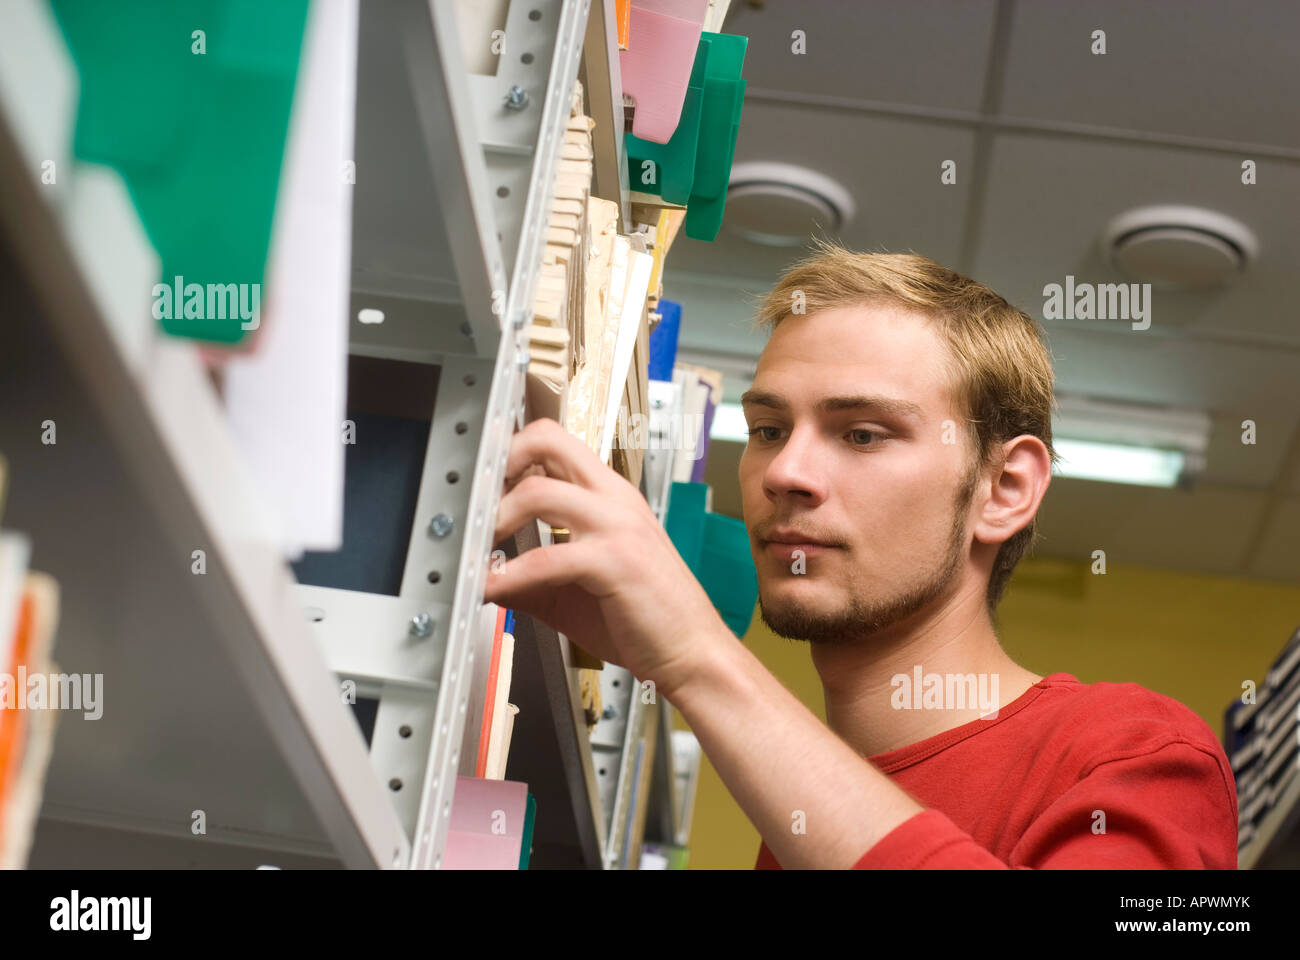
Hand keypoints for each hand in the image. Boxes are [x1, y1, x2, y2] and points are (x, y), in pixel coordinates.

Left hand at [483, 417, 727, 698]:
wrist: (695, 653)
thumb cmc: (647, 619)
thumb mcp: (575, 592)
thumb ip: (532, 578)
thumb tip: (486, 577)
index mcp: (609, 496)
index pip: (555, 443)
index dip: (511, 453)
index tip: (482, 483)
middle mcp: (614, 499)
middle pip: (547, 440)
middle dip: (498, 463)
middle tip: (475, 501)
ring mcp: (617, 526)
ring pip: (538, 491)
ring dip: (495, 518)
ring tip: (476, 548)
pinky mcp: (616, 561)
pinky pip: (548, 556)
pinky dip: (510, 573)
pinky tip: (491, 588)